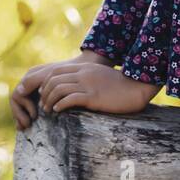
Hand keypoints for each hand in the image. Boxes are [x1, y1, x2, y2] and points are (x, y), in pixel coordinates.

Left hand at [38, 64, 159, 115]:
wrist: (136, 88)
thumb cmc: (119, 85)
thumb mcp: (99, 76)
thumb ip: (86, 78)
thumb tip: (72, 87)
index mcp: (85, 68)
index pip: (56, 71)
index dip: (46, 82)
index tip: (44, 93)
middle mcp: (84, 74)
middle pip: (54, 80)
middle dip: (44, 93)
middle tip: (43, 105)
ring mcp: (88, 85)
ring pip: (59, 89)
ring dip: (49, 101)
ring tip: (48, 110)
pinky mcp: (93, 97)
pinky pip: (70, 99)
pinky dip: (60, 105)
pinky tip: (58, 111)